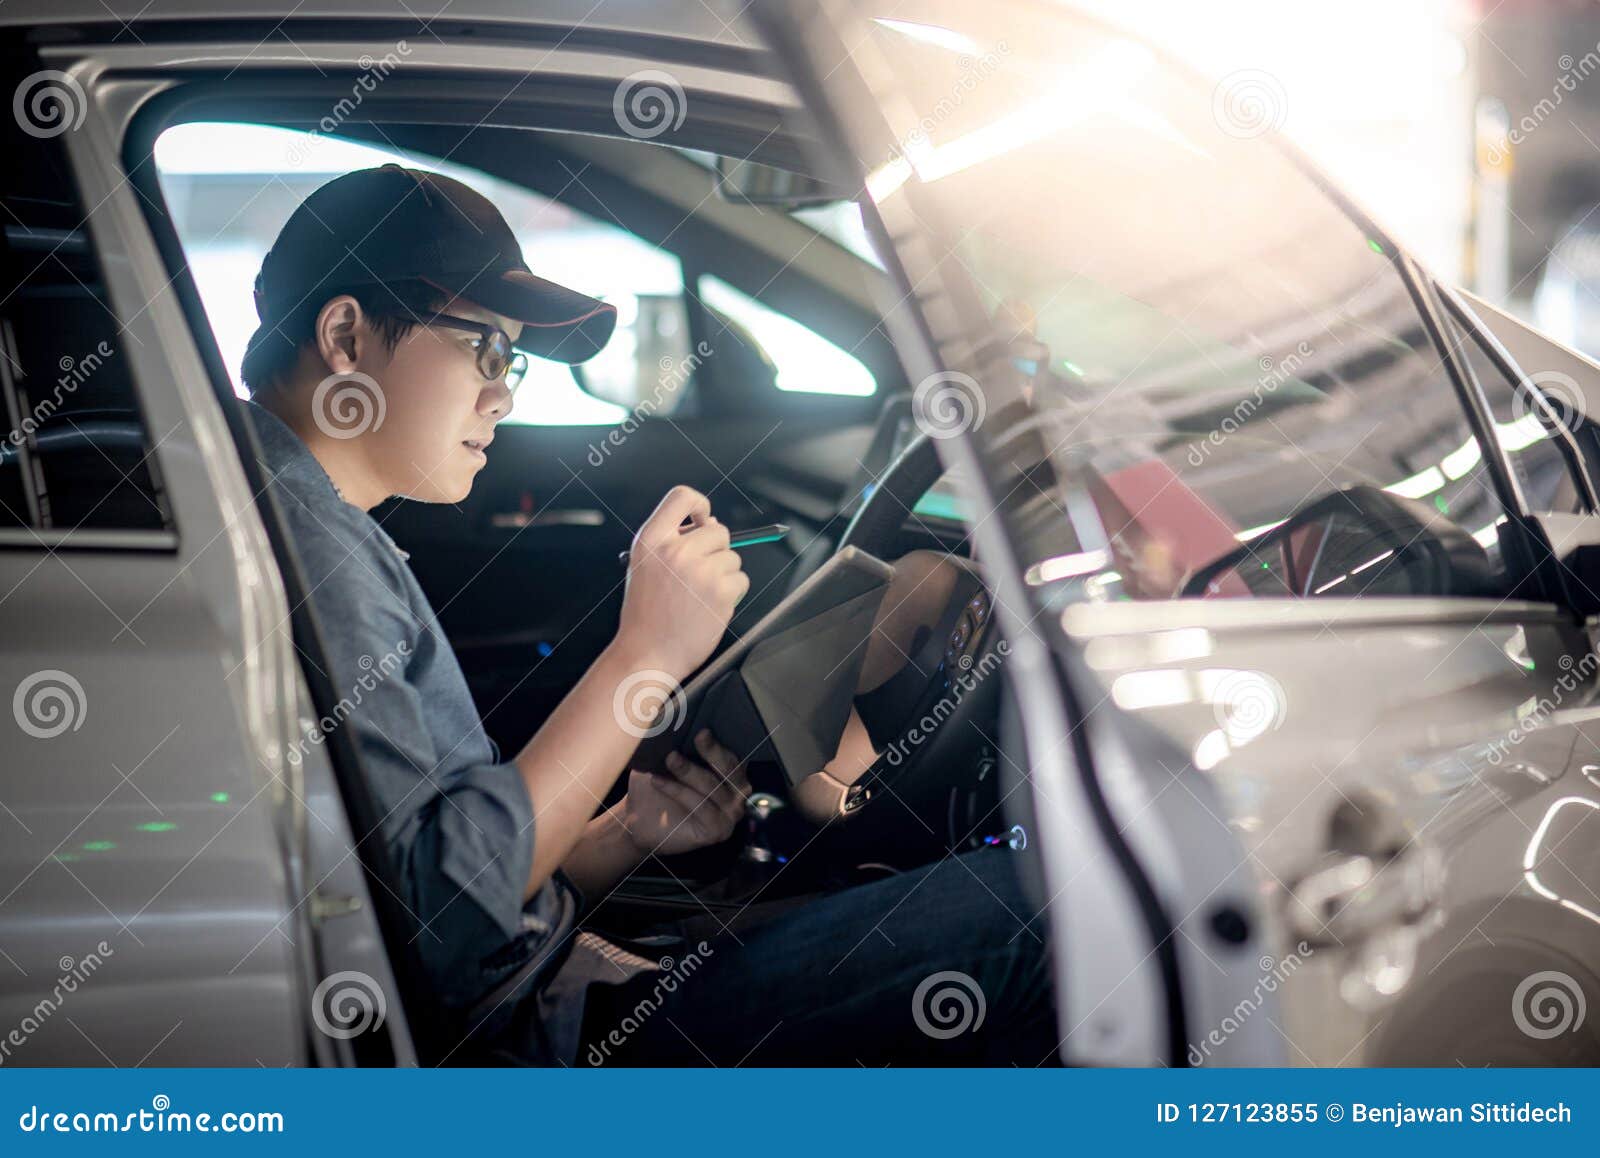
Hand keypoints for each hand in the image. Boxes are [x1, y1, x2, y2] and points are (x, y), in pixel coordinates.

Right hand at [615, 486, 748, 682]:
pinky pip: (741, 579)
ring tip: (698, 596)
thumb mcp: (645, 566)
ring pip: (732, 557)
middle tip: (698, 575)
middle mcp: (676, 551)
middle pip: (718, 530)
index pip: (682, 496)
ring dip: (723, 575)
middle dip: (715, 550)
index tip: (702, 518)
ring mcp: (700, 571)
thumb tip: (711, 523)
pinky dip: (732, 593)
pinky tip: (709, 606)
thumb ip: (673, 541)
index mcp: (651, 540)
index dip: (699, 503)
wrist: (647, 653)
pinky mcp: (721, 592)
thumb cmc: (646, 612)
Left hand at [616, 730, 751, 856]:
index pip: (733, 756)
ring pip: (713, 788)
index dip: (719, 744)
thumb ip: (676, 741)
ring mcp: (730, 814)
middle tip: (696, 737)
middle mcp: (737, 793)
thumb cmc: (657, 785)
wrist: (638, 819)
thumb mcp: (665, 759)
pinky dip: (679, 792)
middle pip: (730, 770)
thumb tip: (675, 719)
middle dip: (712, 752)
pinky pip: (702, 808)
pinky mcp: (718, 831)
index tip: (702, 731)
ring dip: (689, 772)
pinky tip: (659, 782)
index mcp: (731, 773)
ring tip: (669, 758)